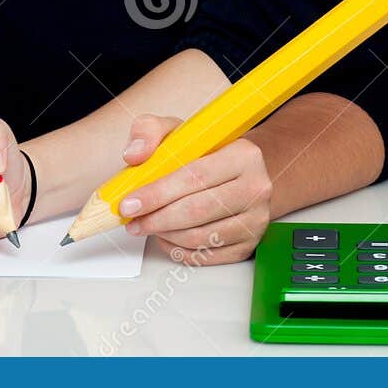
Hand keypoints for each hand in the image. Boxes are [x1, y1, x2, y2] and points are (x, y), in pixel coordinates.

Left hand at [114, 113, 272, 264]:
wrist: (237, 174)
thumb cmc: (205, 154)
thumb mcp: (178, 132)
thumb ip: (149, 131)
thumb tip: (134, 154)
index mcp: (244, 154)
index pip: (195, 177)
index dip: (157, 193)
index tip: (129, 204)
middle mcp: (257, 188)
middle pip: (197, 211)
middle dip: (156, 219)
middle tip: (132, 221)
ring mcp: (256, 220)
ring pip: (200, 238)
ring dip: (165, 235)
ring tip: (148, 225)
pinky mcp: (249, 244)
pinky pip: (206, 256)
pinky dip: (179, 250)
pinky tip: (167, 236)